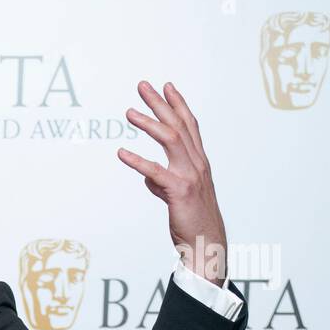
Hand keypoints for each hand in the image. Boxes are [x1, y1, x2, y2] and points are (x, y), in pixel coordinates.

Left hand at [117, 81, 226, 285]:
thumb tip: (149, 177)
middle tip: (142, 86)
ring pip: (171, 140)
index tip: (166, 86)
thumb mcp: (178, 197)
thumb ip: (164, 183)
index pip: (190, 126)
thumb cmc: (193, 221)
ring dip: (149, 123)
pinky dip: (137, 161)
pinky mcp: (180, 192)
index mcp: (198, 163)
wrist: (208, 244)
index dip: (178, 104)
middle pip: (179, 125)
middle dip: (160, 103)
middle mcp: (197, 164)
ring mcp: (191, 176)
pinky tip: (121, 153)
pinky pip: (156, 172)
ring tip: (129, 112)